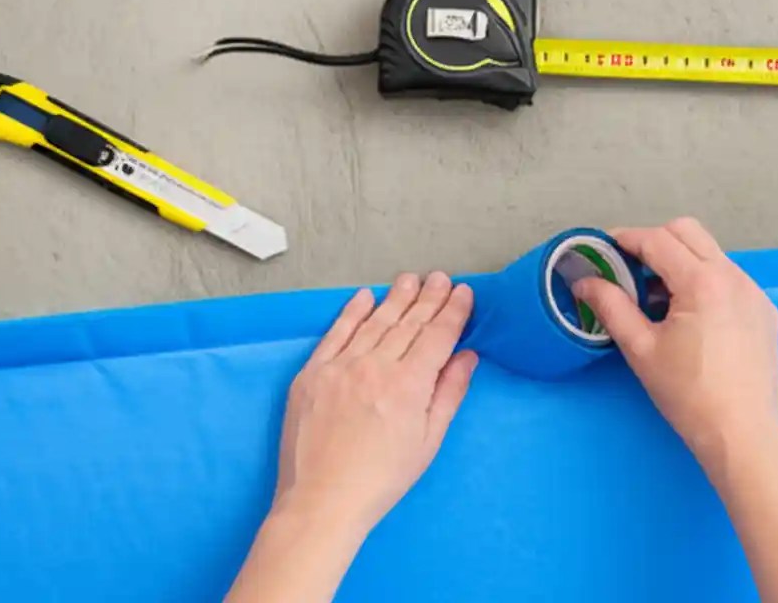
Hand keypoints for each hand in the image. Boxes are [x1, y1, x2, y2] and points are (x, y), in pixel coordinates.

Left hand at [274, 272, 477, 535]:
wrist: (323, 499)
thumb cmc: (382, 478)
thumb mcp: (428, 441)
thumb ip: (449, 393)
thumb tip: (466, 357)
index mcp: (409, 385)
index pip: (437, 336)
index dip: (453, 312)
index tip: (463, 293)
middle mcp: (375, 366)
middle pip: (408, 323)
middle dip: (428, 298)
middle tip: (440, 278)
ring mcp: (340, 367)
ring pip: (374, 322)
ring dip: (395, 298)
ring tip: (410, 280)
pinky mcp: (312, 374)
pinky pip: (336, 333)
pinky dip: (351, 313)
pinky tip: (365, 297)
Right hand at [573, 218, 777, 473]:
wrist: (742, 434)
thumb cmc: (687, 394)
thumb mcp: (641, 349)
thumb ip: (611, 306)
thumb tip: (585, 282)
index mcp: (702, 281)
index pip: (657, 240)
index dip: (625, 239)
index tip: (603, 249)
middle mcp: (733, 276)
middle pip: (688, 232)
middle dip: (655, 241)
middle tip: (630, 270)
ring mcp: (754, 292)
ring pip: (711, 254)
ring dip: (680, 261)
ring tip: (657, 299)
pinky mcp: (764, 311)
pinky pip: (729, 279)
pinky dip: (704, 282)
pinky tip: (691, 318)